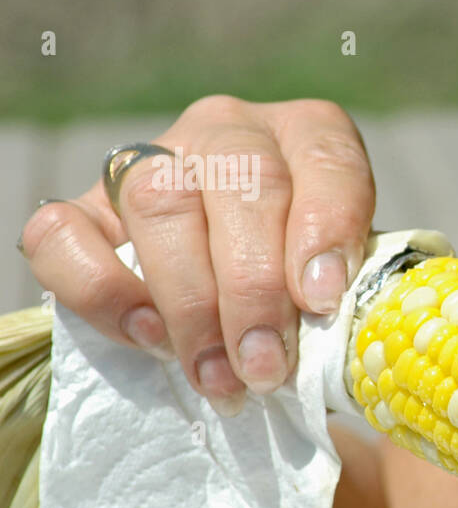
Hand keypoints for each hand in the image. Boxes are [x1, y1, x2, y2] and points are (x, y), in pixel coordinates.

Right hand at [19, 96, 374, 414]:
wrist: (245, 300)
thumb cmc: (308, 291)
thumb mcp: (343, 281)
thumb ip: (343, 291)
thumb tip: (329, 337)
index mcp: (309, 134)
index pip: (326, 157)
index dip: (325, 227)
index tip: (322, 300)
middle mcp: (232, 131)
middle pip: (240, 182)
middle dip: (253, 288)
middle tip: (264, 367)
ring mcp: (154, 160)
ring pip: (159, 203)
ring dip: (190, 304)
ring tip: (218, 377)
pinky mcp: (87, 206)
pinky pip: (64, 231)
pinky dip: (102, 290)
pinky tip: (149, 337)